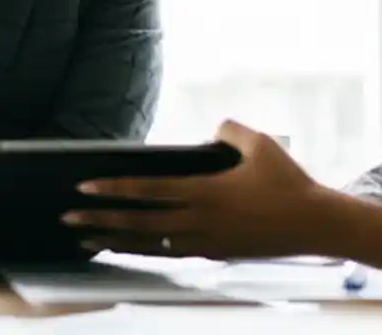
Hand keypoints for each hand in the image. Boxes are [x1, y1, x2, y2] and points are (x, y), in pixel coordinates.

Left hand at [64, 120, 330, 259]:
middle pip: (138, 222)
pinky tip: (122, 247)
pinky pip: (167, 253)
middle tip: (66, 217)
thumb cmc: (288, 180)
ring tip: (82, 239)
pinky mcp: (212, 253)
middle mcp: (199, 220)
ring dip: (113, 240)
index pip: (148, 190)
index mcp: (205, 192)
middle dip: (99, 220)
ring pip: (148, 244)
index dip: (114, 189)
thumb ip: (228, 128)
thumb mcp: (260, 143)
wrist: (316, 225)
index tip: (84, 187)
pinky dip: (140, 250)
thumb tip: (210, 129)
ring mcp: (205, 241)